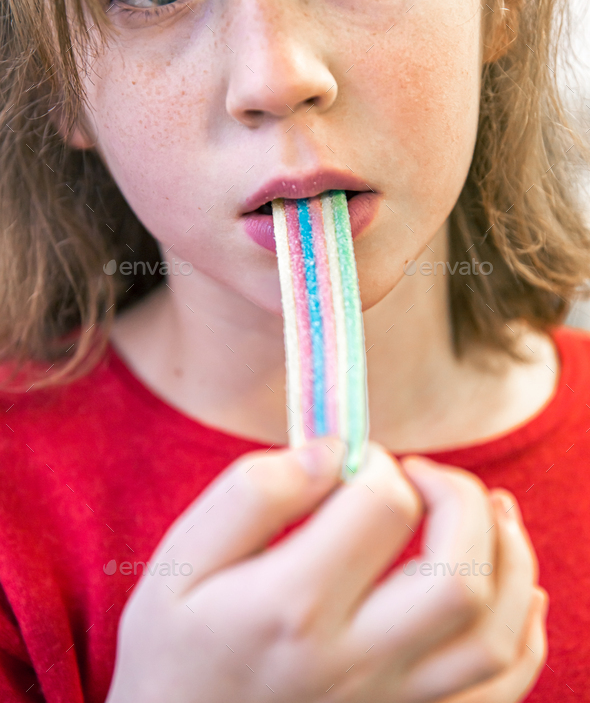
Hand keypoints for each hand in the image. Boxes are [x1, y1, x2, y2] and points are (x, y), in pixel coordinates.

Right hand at [105, 440, 546, 702]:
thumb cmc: (172, 653)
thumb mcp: (179, 562)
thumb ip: (251, 495)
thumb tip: (329, 453)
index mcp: (291, 608)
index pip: (380, 509)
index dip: (374, 462)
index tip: (352, 459)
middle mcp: (354, 662)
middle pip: (458, 577)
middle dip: (461, 500)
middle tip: (423, 475)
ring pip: (492, 632)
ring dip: (509, 555)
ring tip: (488, 509)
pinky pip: (498, 689)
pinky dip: (523, 631)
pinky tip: (515, 587)